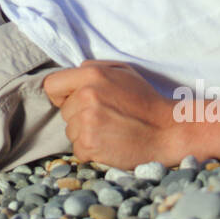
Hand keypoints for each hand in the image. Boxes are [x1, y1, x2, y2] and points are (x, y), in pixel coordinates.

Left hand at [42, 60, 182, 168]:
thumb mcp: (123, 72)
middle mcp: (85, 96)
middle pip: (63, 111)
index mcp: (91, 74)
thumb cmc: (145, 101)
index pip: (52, 85)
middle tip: (105, 117)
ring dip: (85, 133)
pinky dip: (90, 150)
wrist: (168, 131)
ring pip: (69, 131)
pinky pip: (77, 149)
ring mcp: (86, 121)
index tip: (74, 101)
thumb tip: (71, 75)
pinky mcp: (89, 144)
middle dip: (78, 115)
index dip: (62, 95)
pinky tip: (110, 144)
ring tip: (110, 131)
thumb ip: (93, 68)